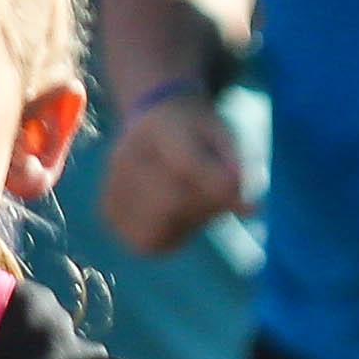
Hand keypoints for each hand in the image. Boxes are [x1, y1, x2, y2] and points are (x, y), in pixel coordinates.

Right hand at [104, 88, 253, 256]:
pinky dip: (165, 236)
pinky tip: (173, 216)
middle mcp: (127, 155)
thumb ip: (235, 169)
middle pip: (169, 203)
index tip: (244, 195)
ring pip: (152, 230)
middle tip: (218, 201)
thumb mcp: (224, 137)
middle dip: (203, 209)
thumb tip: (250, 211)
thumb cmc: (198, 131)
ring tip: (192, 206)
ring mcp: (112, 183)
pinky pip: (142, 241)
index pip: (186, 168)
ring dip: (183, 228)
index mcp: (159, 128)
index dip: (220, 190)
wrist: (155, 117)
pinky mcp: (108, 210)